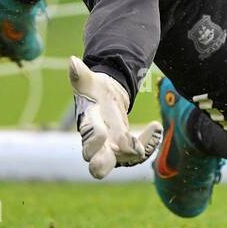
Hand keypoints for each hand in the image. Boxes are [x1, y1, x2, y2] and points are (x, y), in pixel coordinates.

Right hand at [68, 57, 162, 178]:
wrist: (103, 100)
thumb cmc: (93, 92)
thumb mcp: (88, 82)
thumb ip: (80, 74)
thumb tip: (72, 61)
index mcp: (89, 127)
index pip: (88, 140)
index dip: (95, 140)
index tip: (103, 132)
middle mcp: (99, 144)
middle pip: (98, 166)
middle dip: (105, 165)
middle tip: (124, 153)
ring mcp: (113, 150)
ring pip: (126, 160)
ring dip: (140, 148)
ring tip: (154, 127)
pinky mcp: (126, 151)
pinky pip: (139, 155)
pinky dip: (149, 144)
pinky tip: (155, 126)